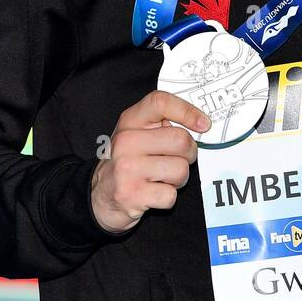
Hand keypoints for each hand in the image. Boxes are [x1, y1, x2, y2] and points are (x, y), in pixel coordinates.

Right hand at [90, 90, 209, 233]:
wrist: (98, 198)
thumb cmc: (126, 163)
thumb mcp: (136, 135)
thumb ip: (160, 125)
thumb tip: (199, 124)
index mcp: (129, 121)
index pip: (161, 102)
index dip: (187, 111)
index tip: (203, 125)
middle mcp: (126, 141)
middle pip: (181, 140)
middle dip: (188, 155)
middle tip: (177, 160)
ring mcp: (127, 168)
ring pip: (180, 170)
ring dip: (179, 179)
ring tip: (162, 179)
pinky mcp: (131, 194)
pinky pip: (171, 195)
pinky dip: (168, 198)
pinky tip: (153, 193)